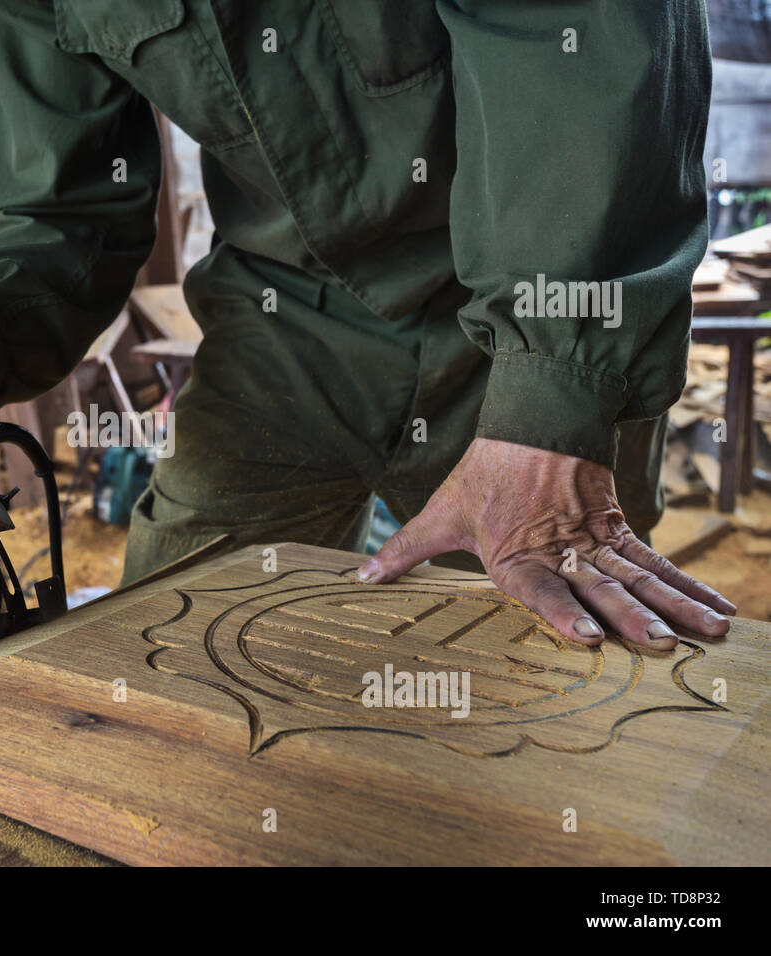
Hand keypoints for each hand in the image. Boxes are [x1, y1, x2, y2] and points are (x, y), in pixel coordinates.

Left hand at [357, 437, 735, 648]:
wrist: (534, 418)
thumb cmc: (486, 472)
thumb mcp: (441, 511)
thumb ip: (405, 550)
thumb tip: (361, 578)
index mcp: (515, 551)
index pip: (539, 586)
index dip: (561, 612)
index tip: (585, 636)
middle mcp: (561, 549)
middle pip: (600, 584)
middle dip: (631, 615)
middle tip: (657, 643)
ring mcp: (595, 539)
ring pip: (638, 575)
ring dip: (673, 604)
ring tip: (707, 633)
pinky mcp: (619, 529)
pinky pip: (657, 561)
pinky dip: (687, 584)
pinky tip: (717, 608)